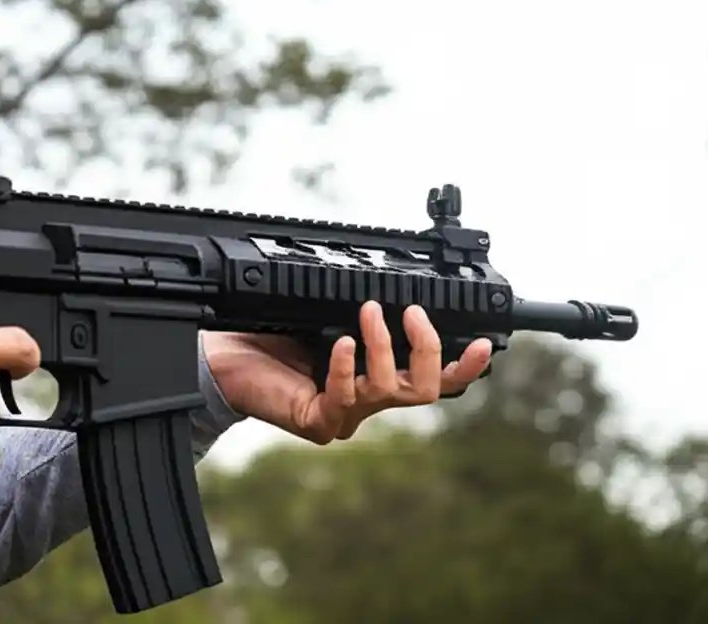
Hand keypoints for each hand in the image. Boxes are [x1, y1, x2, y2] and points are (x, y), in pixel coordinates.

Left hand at [201, 302, 492, 443]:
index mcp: (377, 378)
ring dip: (384, 346)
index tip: (484, 343)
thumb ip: (360, 313)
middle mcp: (368, 401)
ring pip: (390, 391)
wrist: (223, 360)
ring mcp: (345, 415)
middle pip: (425, 390)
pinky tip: (338, 342)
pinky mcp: (318, 422)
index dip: (463, 367)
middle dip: (428, 348)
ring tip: (367, 312)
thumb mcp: (324, 318)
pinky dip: (346, 365)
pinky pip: (345, 397)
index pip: (434, 380)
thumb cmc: (271, 337)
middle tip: (413, 312)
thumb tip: (390, 286)